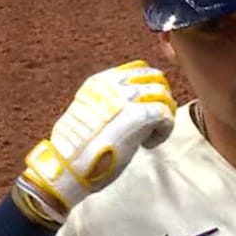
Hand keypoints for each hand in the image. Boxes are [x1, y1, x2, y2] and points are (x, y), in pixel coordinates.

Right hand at [11, 60, 176, 227]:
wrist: (68, 166)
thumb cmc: (76, 148)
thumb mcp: (87, 113)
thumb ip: (107, 103)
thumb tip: (130, 106)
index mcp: (101, 82)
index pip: (139, 69)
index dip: (150, 88)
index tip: (146, 108)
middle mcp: (115, 85)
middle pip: (156, 79)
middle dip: (161, 100)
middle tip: (155, 123)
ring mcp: (128, 98)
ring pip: (164, 95)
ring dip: (164, 116)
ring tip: (150, 136)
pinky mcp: (139, 117)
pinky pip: (166, 115)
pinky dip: (164, 132)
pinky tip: (148, 145)